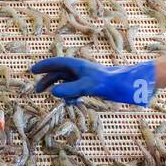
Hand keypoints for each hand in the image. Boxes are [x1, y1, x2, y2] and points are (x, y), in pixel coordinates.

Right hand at [29, 58, 155, 105]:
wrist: (133, 84)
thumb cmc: (113, 82)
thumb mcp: (91, 86)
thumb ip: (72, 89)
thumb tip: (54, 93)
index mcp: (78, 66)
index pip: (56, 63)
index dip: (44, 66)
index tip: (32, 71)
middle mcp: (81, 70)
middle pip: (59, 73)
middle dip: (47, 80)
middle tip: (37, 89)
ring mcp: (87, 78)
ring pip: (67, 81)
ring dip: (58, 87)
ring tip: (50, 95)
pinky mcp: (94, 86)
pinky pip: (77, 89)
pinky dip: (70, 94)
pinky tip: (71, 102)